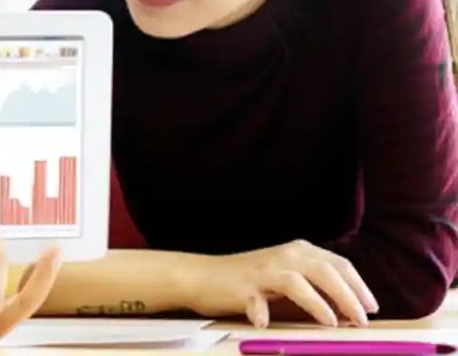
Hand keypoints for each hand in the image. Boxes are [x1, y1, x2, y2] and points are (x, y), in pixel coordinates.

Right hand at [185, 240, 378, 326]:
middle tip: (363, 320)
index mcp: (299, 251)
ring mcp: (263, 270)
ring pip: (298, 281)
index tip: (373, 307)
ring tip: (333, 323)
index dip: (359, 286)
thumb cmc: (250, 283)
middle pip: (326, 270)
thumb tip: (350, 310)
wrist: (203, 276)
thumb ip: (315, 288)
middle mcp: (285, 255)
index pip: (339, 264)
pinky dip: (261, 311)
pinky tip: (264, 323)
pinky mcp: (242, 286)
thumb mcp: (288, 280)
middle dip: (349, 296)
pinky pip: (256, 299)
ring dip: (319, 303)